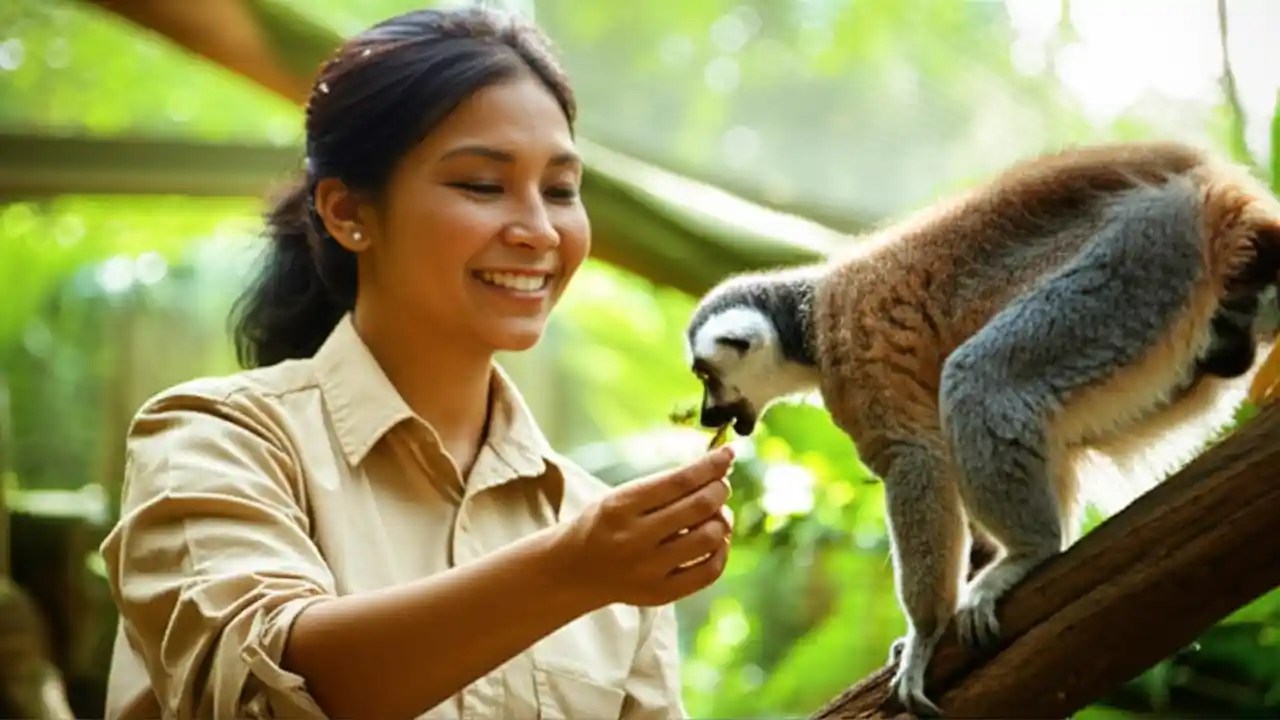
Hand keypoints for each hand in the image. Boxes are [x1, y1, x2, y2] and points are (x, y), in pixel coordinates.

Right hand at [552, 445, 735, 607]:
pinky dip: (721, 550)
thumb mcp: (621, 496)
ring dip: (722, 519)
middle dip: (719, 490)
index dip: (711, 465)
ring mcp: (648, 570)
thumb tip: (717, 468)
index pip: (679, 481)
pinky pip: (709, 571)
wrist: (573, 571)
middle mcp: (634, 538)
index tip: (728, 454)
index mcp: (620, 507)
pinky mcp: (660, 593)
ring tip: (716, 514)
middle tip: (720, 485)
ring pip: (709, 538)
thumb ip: (664, 485)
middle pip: (698, 507)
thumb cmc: (605, 524)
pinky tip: (716, 540)